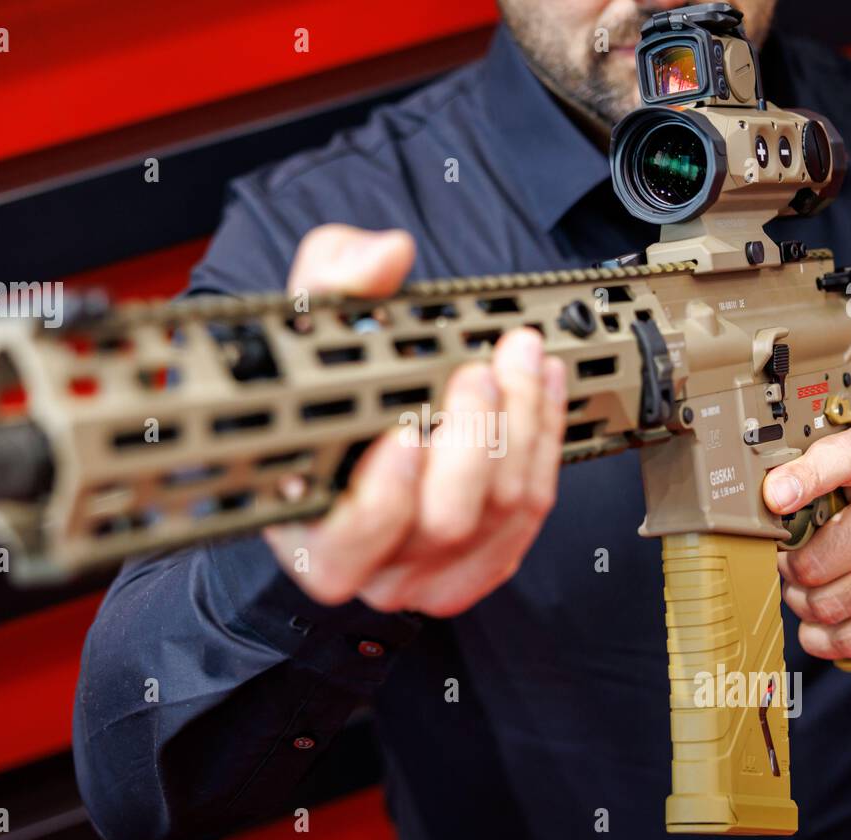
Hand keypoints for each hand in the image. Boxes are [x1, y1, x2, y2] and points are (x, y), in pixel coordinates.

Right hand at [263, 224, 567, 616]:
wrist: (366, 411)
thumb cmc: (325, 384)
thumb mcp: (308, 320)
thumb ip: (331, 281)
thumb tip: (383, 258)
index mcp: (306, 523)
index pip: (343, 543)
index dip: (382, 498)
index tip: (405, 434)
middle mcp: (369, 563)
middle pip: (444, 524)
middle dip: (474, 438)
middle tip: (477, 373)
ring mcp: (432, 570)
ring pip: (501, 513)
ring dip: (520, 426)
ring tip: (520, 360)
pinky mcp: (485, 560)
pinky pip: (534, 512)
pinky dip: (545, 440)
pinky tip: (541, 388)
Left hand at [761, 407, 850, 660]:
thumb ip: (821, 445)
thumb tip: (762, 475)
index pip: (846, 459)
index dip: (805, 479)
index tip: (774, 497)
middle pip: (824, 556)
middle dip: (789, 567)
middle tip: (786, 562)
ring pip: (836, 601)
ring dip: (804, 603)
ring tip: (802, 590)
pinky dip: (828, 638)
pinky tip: (816, 626)